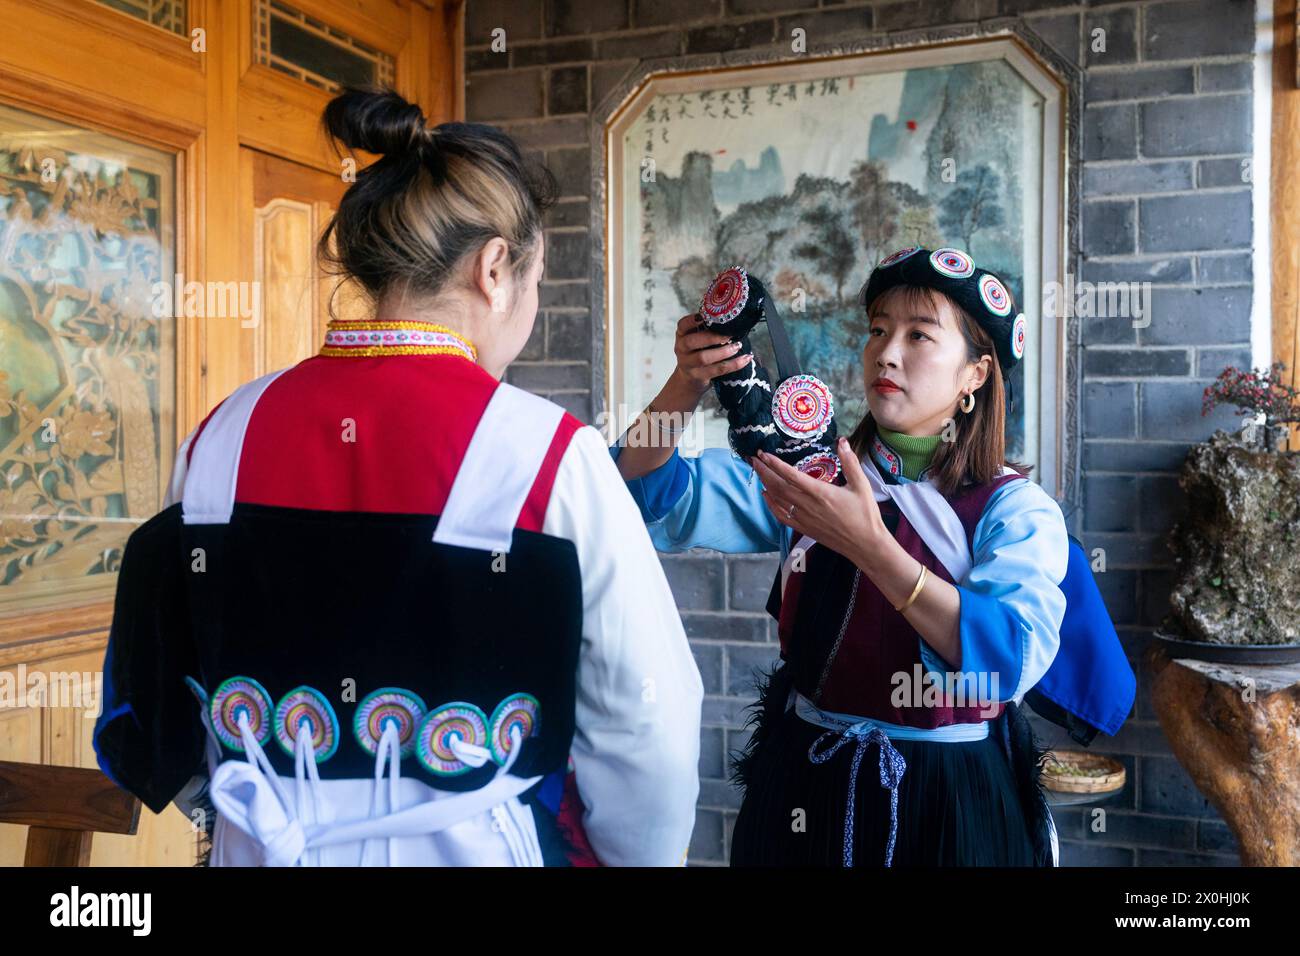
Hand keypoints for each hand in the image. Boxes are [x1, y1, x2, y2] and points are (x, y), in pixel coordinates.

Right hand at [671, 313, 752, 390]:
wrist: (689, 378)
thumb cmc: (697, 353)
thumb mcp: (696, 339)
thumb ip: (706, 329)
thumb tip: (730, 318)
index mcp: (682, 335)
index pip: (683, 325)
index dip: (692, 320)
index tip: (704, 317)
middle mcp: (681, 349)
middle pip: (691, 342)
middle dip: (711, 337)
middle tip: (729, 335)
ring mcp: (688, 364)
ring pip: (703, 358)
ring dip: (723, 352)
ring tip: (737, 346)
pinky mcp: (699, 376)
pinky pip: (717, 370)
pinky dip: (734, 364)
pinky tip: (745, 359)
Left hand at [751, 437, 889, 566]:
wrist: (865, 544)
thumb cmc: (865, 514)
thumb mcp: (861, 485)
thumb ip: (850, 462)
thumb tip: (842, 441)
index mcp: (820, 492)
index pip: (791, 475)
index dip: (775, 464)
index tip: (764, 454)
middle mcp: (808, 505)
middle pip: (778, 486)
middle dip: (764, 471)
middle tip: (754, 459)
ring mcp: (804, 518)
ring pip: (778, 500)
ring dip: (766, 484)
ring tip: (758, 471)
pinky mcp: (804, 529)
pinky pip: (782, 516)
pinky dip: (771, 505)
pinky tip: (766, 496)